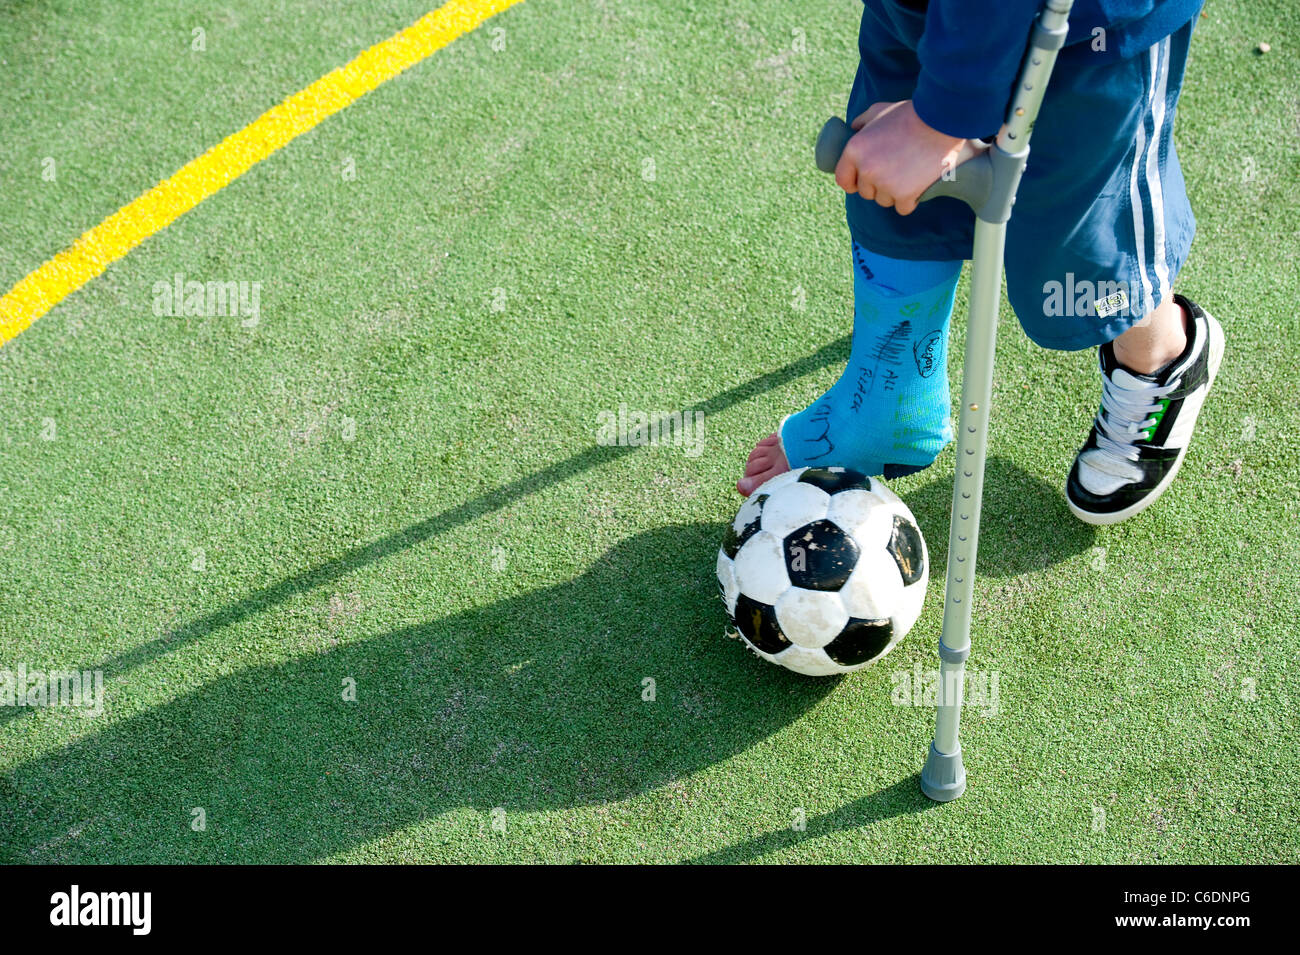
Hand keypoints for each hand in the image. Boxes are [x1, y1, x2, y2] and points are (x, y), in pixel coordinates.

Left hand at [835, 100, 976, 215]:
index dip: (853, 182)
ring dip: (894, 193)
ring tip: (909, 173)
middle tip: (895, 169)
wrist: (941, 121)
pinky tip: (918, 185)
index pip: (843, 180)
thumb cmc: (911, 114)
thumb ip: (861, 122)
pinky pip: (902, 208)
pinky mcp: (905, 195)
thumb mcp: (879, 110)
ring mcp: (886, 184)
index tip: (861, 182)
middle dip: (877, 185)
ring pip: (884, 201)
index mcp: (855, 150)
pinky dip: (910, 200)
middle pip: (866, 193)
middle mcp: (867, 170)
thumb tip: (852, 130)